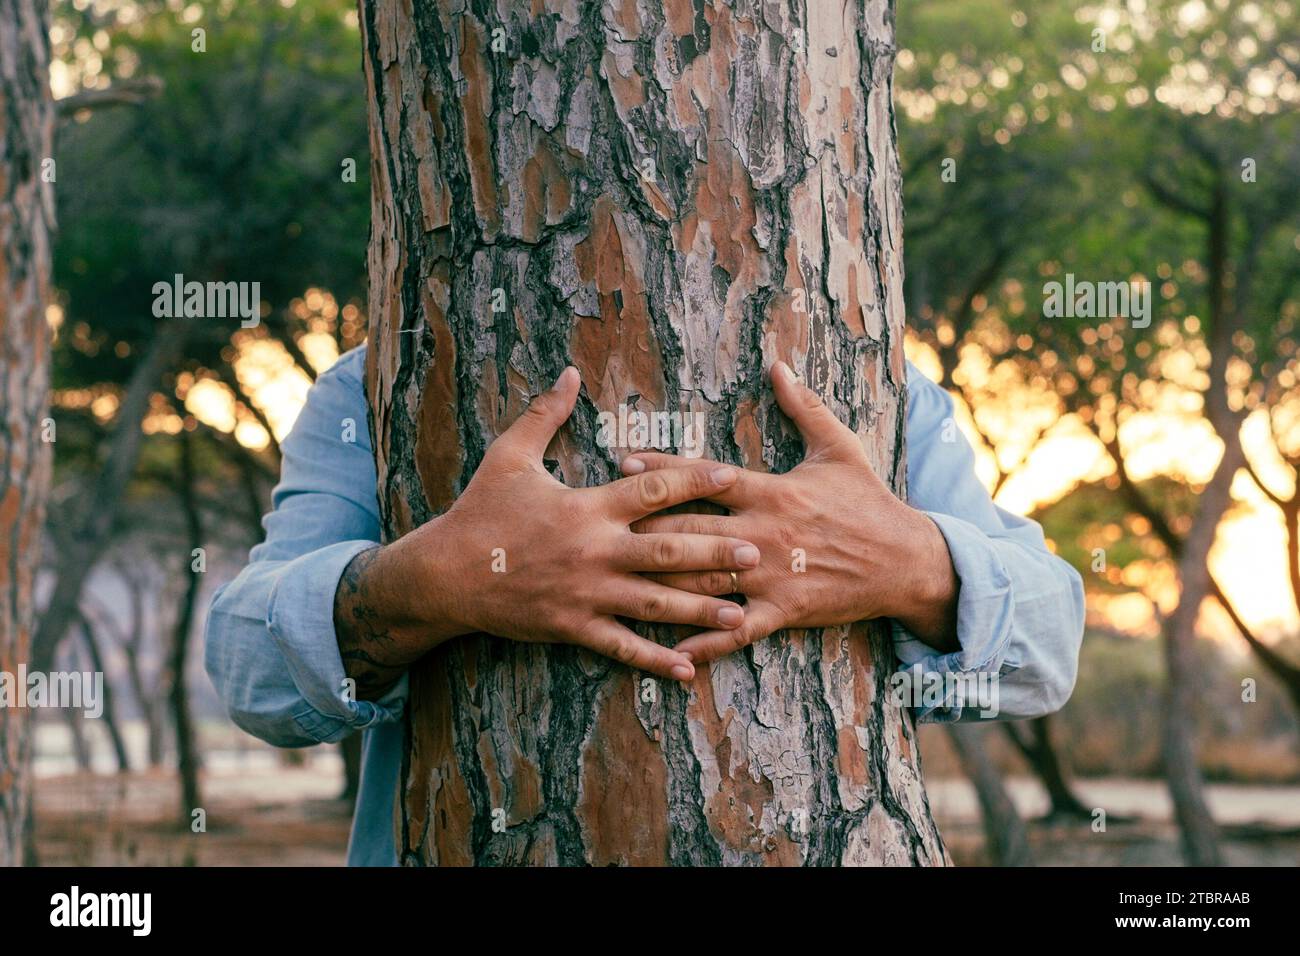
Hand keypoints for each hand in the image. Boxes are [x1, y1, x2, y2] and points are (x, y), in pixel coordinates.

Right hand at [336, 367, 760, 690]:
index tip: (732, 476)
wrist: (445, 575)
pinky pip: (622, 647)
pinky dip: (655, 660)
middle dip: (716, 552)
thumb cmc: (480, 511)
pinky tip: (689, 669)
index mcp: (587, 507)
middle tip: (759, 553)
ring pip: (655, 604)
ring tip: (741, 615)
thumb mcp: (509, 455)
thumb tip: (570, 373)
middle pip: (667, 551)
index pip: (652, 489)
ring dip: (700, 610)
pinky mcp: (574, 627)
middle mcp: (595, 551)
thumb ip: (545, 414)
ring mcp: (587, 594)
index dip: (693, 480)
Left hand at [622, 361, 958, 664]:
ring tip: (613, 579)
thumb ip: (804, 406)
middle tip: (598, 525)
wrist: (906, 561)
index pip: (705, 477)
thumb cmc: (868, 501)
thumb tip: (778, 365)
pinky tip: (667, 648)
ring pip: (703, 579)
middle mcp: (763, 535)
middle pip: (690, 529)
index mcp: (772, 492)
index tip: (622, 462)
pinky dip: (702, 639)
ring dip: (658, 581)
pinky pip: (735, 630)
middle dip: (642, 528)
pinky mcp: (783, 612)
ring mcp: (771, 577)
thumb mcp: (839, 448)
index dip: (661, 469)